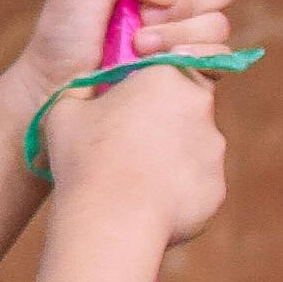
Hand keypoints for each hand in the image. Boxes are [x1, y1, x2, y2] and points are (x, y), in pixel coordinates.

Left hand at [20, 0, 236, 98]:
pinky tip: (157, 61)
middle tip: (144, 12)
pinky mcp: (190, 74)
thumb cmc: (64, 29)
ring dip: (178, 30)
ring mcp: (186, 40)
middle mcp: (177, 4)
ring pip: (218, 23)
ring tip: (138, 44)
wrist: (54, 86)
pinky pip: (217, 57)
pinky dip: (191, 54)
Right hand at [33, 51, 226, 249]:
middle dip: (165, 120)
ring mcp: (213, 150)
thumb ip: (84, 90)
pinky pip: (197, 184)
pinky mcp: (216, 188)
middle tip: (131, 141)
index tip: (137, 99)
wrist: (112, 220)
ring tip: (135, 180)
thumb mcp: (65, 111)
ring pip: (194, 147)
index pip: (177, 61)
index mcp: (166, 76)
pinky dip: (177, 191)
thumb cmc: (86, 159)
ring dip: (171, 157)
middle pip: (186, 105)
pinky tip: (147, 203)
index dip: (157, 82)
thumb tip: (85, 90)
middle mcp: (200, 107)